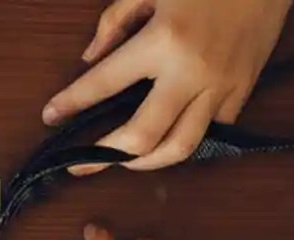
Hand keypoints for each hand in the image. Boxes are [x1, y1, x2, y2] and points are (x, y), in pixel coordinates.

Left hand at [43, 0, 291, 172]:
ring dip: (145, 164)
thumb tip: (90, 59)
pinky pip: (210, 132)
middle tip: (80, 163)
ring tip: (122, 163)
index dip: (71, 103)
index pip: (104, 83)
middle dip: (105, 156)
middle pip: (142, 136)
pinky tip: (165, 140)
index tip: (51, 115)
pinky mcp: (242, 92)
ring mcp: (220, 86)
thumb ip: (114, 22)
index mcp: (163, 39)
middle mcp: (190, 71)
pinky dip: (184, 142)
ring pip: (180, 147)